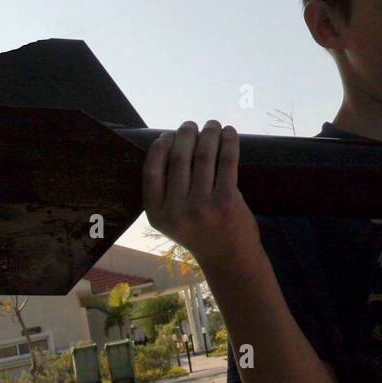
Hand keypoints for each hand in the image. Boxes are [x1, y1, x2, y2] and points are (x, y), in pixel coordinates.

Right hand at [143, 120, 260, 269]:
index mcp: (157, 215)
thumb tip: (171, 143)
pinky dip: (229, 142)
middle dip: (185, 134)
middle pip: (178, 158)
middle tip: (191, 125)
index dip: (160, 147)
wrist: (230, 258)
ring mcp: (202, 207)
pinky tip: (229, 132)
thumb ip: (167, 191)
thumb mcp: (172, 219)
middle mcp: (176, 211)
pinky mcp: (226, 201)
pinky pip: (226, 161)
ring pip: (203, 156)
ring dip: (208, 133)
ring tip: (212, 125)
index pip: (152, 170)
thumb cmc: (200, 232)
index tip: (168, 134)